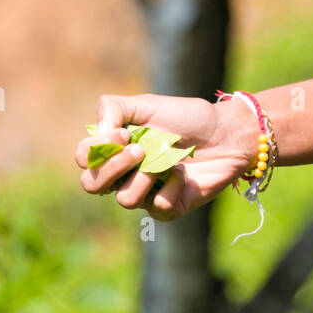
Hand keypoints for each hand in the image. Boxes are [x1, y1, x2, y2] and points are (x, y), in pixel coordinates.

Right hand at [75, 92, 258, 219]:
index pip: (84, 158)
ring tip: (168, 160)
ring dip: (144, 178)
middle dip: (112, 167)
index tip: (122, 133)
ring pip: (124, 199)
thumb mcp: (148, 104)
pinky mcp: (169, 207)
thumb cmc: (188, 118)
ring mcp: (146, 192)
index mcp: (116, 149)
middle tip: (140, 149)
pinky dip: (171, 188)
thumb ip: (114, 108)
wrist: (228, 133)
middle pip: (92, 185)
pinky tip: (184, 174)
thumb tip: (99, 133)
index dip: (96, 150)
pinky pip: (157, 208)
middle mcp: (125, 174)